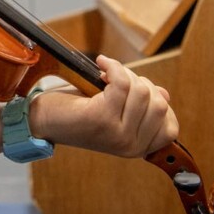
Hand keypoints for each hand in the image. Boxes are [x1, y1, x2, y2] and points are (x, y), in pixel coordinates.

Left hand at [29, 54, 177, 157]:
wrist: (42, 119)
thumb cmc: (78, 111)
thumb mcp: (116, 111)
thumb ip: (140, 106)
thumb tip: (163, 94)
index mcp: (137, 149)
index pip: (171, 128)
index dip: (159, 102)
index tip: (137, 90)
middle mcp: (131, 147)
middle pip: (158, 102)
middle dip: (140, 82)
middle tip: (115, 79)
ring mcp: (118, 135)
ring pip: (141, 90)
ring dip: (124, 73)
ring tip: (105, 75)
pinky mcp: (102, 118)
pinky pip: (122, 82)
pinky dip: (113, 66)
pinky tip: (100, 65)